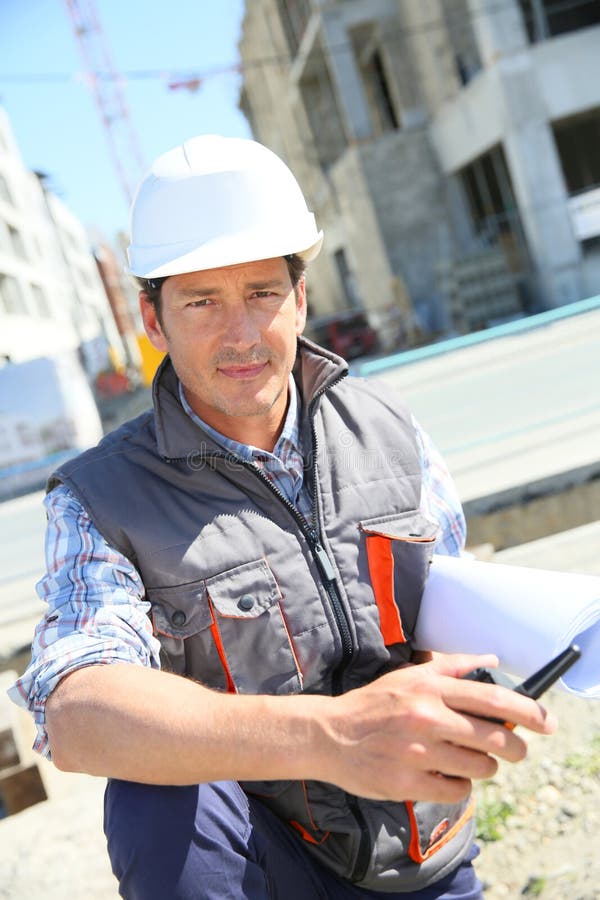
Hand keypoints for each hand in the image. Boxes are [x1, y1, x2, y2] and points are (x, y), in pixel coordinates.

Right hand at [318, 653, 555, 802]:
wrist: (329, 734)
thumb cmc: (373, 704)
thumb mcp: (410, 675)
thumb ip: (452, 666)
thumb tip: (491, 660)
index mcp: (429, 689)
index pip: (491, 697)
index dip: (526, 710)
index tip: (547, 721)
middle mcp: (426, 718)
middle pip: (494, 737)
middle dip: (514, 747)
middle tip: (515, 750)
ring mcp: (417, 753)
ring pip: (479, 767)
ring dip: (482, 766)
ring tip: (467, 758)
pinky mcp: (407, 783)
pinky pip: (456, 789)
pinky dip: (458, 784)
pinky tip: (444, 773)